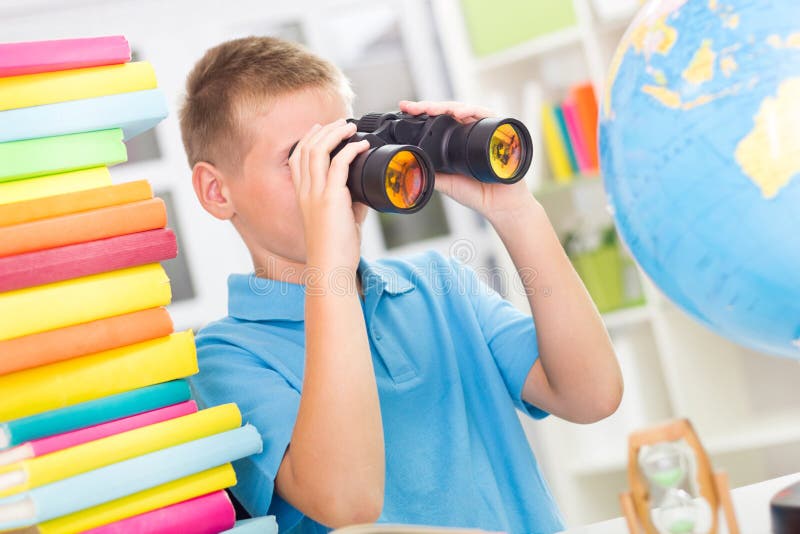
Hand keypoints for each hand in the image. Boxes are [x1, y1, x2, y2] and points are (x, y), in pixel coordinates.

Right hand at [289, 119, 370, 274]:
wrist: (331, 268)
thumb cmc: (336, 250)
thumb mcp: (342, 220)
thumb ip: (351, 202)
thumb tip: (367, 190)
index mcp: (302, 196)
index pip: (298, 158)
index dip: (309, 139)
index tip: (324, 129)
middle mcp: (305, 191)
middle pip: (307, 148)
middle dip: (325, 130)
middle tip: (343, 123)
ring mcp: (315, 194)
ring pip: (319, 150)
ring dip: (336, 134)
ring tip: (351, 127)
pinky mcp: (331, 198)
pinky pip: (339, 163)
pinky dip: (351, 149)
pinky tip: (361, 146)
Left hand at [398, 100, 534, 221]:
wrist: (499, 204)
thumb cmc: (476, 194)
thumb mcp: (446, 183)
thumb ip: (430, 173)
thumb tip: (410, 164)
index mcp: (455, 141)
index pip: (437, 121)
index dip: (422, 113)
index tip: (405, 108)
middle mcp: (468, 131)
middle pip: (448, 111)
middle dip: (428, 106)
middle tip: (411, 107)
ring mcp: (482, 129)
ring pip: (463, 109)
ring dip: (446, 107)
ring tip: (432, 109)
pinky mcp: (497, 129)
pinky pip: (484, 114)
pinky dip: (471, 111)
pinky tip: (459, 113)